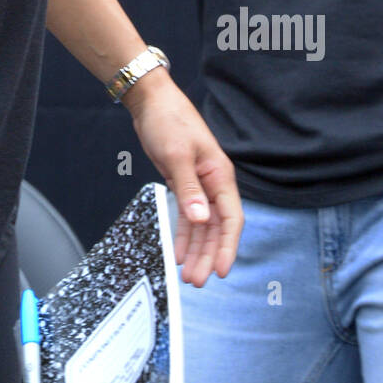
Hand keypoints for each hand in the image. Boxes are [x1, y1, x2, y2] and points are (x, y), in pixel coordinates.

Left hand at [126, 70, 242, 284]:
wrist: (151, 101)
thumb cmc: (168, 120)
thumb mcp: (177, 155)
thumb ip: (189, 189)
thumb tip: (201, 218)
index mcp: (219, 175)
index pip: (231, 218)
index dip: (228, 246)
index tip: (222, 270)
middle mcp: (213, 183)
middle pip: (216, 228)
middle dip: (209, 255)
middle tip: (198, 281)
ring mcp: (199, 185)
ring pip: (202, 226)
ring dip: (197, 250)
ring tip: (189, 275)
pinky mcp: (183, 184)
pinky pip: (187, 216)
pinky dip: (184, 235)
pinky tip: (180, 253)